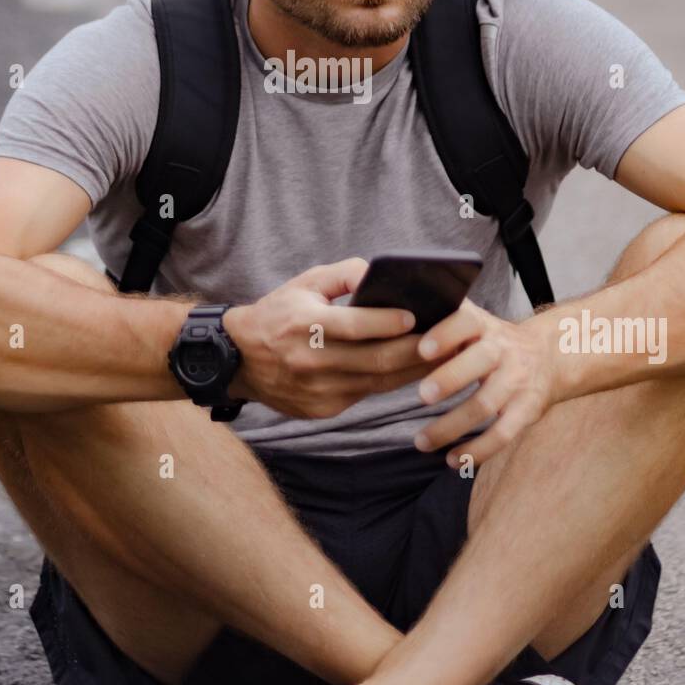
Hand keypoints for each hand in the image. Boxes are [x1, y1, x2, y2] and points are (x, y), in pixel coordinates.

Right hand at [223, 258, 432, 419]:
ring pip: (377, 383)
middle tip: (447, 340)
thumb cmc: (278, 314)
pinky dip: (391, 384)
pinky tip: (412, 371)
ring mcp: (317, 390)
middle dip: (416, 351)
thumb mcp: (304, 283)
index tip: (418, 315)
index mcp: (304, 324)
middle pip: (375, 360)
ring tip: (442, 356)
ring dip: (413, 371)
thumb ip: (344, 275)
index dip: (388, 322)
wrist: (237, 359)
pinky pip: (365, 396)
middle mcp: (310, 361)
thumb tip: (381, 275)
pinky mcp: (322, 410)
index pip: (354, 326)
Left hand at [412, 300, 555, 467]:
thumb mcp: (474, 322)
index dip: (445, 335)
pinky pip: (503, 434)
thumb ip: (440, 320)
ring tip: (420, 442)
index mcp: (484, 325)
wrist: (550, 355)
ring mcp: (517, 381)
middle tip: (421, 395)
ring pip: (485, 404)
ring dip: (452, 425)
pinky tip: (452, 459)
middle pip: (479, 362)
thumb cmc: (491, 340)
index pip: (466, 322)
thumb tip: (385, 315)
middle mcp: (503, 350)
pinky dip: (477, 450)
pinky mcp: (528, 410)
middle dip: (450, 378)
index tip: (421, 349)